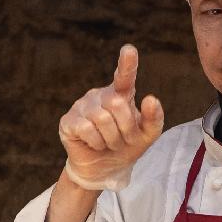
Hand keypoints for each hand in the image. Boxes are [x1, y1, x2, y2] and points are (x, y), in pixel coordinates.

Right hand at [57, 45, 166, 190]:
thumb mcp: (146, 136)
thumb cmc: (125, 148)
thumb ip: (154, 118)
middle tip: (122, 141)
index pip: (124, 77)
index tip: (129, 50)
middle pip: (117, 104)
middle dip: (125, 129)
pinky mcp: (68, 121)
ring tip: (109, 144)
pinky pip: (86, 128)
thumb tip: (151, 98)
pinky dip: (96, 142)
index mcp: (119, 94)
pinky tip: (94, 144)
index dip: (127, 64)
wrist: (102, 170)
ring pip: (102, 119)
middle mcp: (100, 96)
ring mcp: (81, 106)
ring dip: (111, 139)